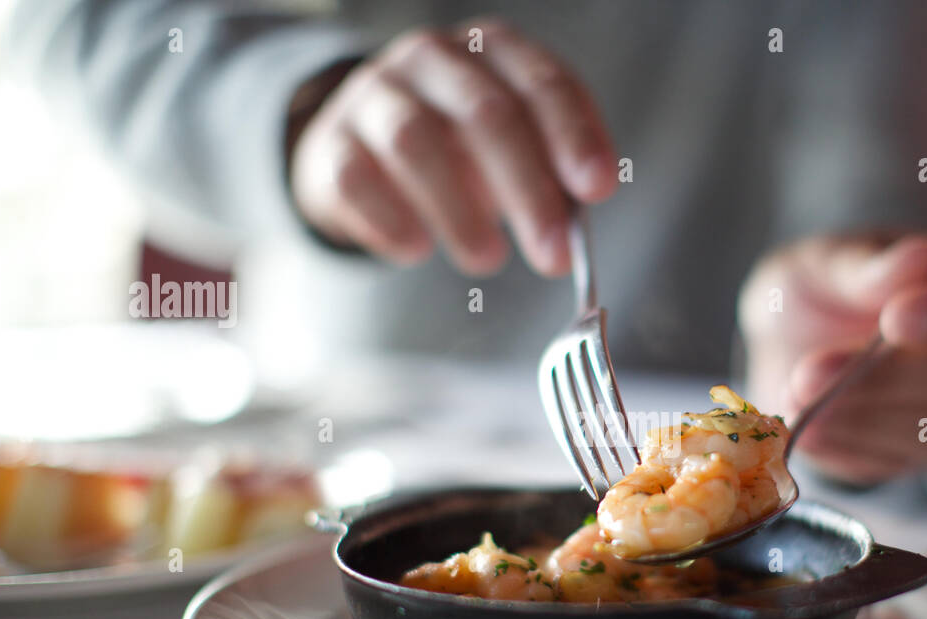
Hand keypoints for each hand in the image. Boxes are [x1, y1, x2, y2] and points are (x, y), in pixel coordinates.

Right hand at [289, 19, 617, 274]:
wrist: (362, 150)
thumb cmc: (460, 152)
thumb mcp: (517, 149)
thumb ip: (553, 178)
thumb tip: (577, 227)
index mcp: (492, 51)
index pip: (543, 83)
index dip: (574, 136)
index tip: (597, 189)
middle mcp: (432, 60)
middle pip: (486, 114)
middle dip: (528, 189)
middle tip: (553, 253)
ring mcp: (374, 94)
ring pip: (415, 140)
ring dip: (458, 210)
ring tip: (488, 260)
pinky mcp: (330, 142)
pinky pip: (357, 178)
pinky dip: (391, 220)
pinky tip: (417, 249)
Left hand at [738, 234, 926, 483]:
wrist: (787, 346)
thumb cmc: (822, 290)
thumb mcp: (825, 263)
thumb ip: (869, 266)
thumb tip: (924, 257)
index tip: (895, 317)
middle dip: (882, 376)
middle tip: (811, 370)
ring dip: (856, 416)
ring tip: (793, 396)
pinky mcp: (919, 454)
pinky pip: (893, 460)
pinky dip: (843, 444)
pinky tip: (802, 426)